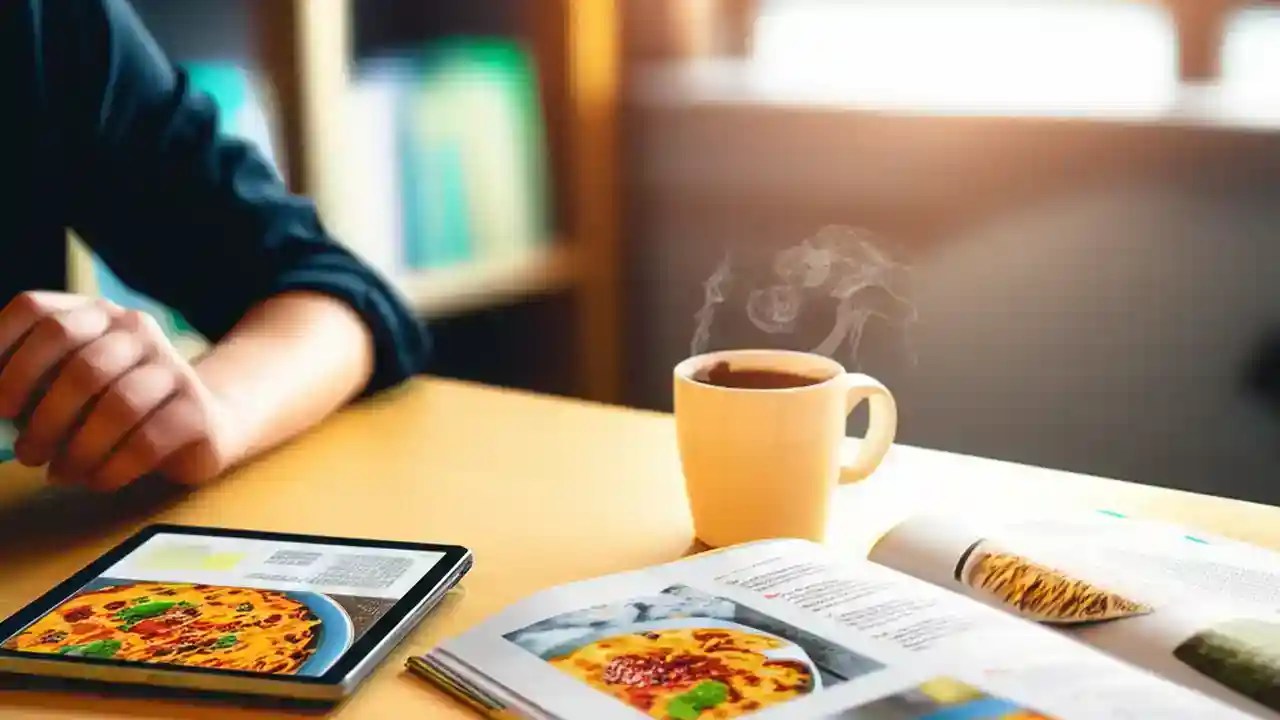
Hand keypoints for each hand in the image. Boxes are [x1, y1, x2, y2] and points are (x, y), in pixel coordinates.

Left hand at [0, 291, 237, 490]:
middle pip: (80, 365)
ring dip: (77, 449)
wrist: (202, 420)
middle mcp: (135, 329)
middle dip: (44, 418)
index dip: (3, 352)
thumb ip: (27, 390)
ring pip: (118, 406)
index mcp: (93, 314)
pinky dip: (111, 469)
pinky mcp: (196, 409)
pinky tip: (96, 480)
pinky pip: (147, 441)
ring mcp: (172, 366)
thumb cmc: (115, 407)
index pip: (37, 311)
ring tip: (59, 472)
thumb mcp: (67, 387)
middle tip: (28, 453)